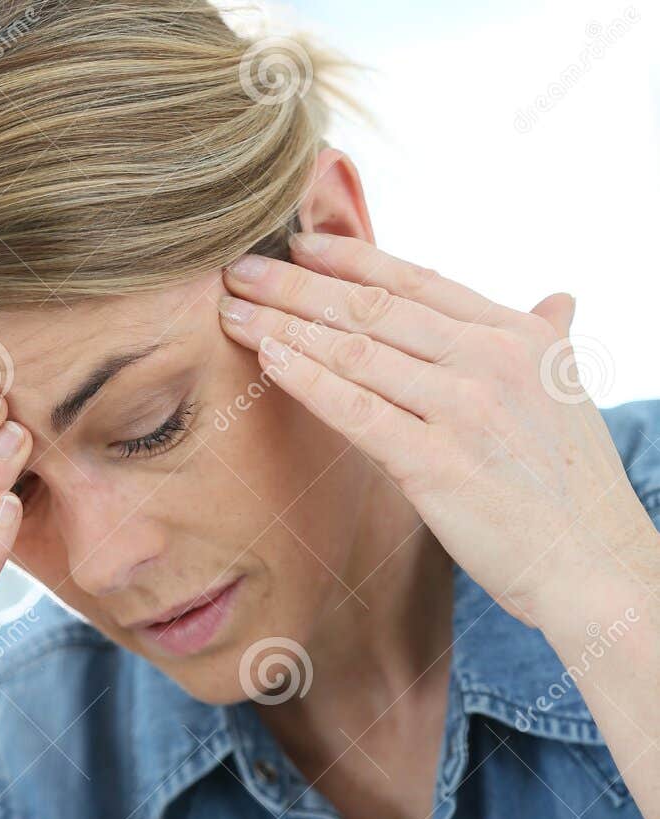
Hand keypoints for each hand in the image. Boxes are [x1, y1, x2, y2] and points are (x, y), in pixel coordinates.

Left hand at [218, 235, 659, 632]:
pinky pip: (355, 409)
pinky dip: (306, 378)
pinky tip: (266, 356)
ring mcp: (463, 408)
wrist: (593, 566)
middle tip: (240, 266)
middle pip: (374, 308)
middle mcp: (491, 359)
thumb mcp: (568, 395)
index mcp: (518, 337)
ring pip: (355, 351)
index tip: (300, 243)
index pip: (418, 282)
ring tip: (233, 308)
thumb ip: (548, 340)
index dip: (351, 259)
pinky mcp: (436, 462)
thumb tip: (556, 299)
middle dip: (298, 284)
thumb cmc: (574, 493)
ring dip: (285, 324)